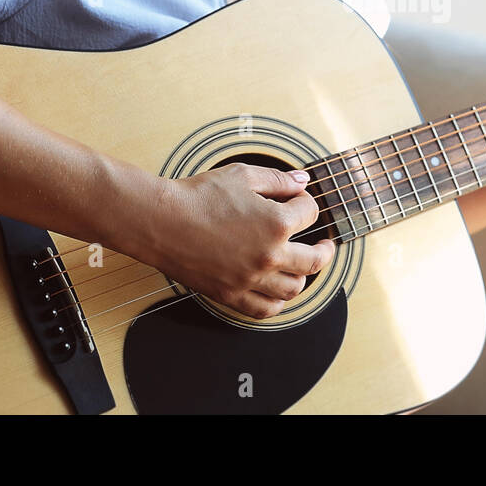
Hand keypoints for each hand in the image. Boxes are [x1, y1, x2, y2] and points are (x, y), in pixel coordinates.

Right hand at [135, 163, 334, 319]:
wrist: (160, 220)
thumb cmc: (197, 196)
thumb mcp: (242, 175)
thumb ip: (278, 180)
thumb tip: (302, 181)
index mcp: (276, 224)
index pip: (309, 214)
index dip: (305, 203)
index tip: (298, 201)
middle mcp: (269, 256)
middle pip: (314, 260)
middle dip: (324, 249)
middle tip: (325, 245)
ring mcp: (250, 279)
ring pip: (294, 288)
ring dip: (303, 276)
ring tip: (302, 267)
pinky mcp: (231, 295)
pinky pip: (264, 309)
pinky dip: (277, 303)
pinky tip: (278, 292)